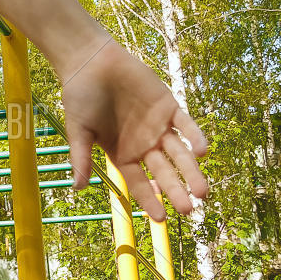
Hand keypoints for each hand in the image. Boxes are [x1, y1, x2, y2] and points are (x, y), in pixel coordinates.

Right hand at [59, 40, 208, 220]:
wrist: (90, 61)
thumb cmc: (80, 96)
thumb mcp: (78, 130)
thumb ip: (82, 157)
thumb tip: (77, 188)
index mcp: (123, 154)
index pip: (139, 182)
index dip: (150, 199)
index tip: (160, 218)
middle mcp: (144, 144)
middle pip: (163, 172)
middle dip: (177, 190)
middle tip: (189, 209)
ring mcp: (158, 127)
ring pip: (179, 153)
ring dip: (191, 170)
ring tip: (203, 191)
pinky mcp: (168, 107)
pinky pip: (186, 125)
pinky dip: (195, 137)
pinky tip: (202, 152)